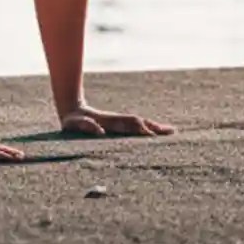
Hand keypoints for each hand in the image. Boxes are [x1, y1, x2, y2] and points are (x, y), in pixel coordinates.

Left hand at [60, 105, 175, 136]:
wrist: (71, 108)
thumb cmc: (72, 121)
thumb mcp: (73, 124)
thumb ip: (85, 125)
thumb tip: (99, 131)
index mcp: (110, 122)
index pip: (130, 124)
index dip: (141, 129)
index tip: (152, 135)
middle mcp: (117, 121)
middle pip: (139, 122)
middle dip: (154, 127)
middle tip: (171, 132)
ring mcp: (118, 122)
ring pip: (139, 124)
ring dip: (154, 127)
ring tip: (170, 132)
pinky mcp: (117, 127)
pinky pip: (135, 128)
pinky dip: (147, 129)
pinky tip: (156, 134)